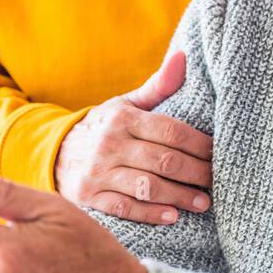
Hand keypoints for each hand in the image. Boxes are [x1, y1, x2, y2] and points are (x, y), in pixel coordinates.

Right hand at [55, 50, 212, 223]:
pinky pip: (124, 207)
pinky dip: (150, 213)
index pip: (170, 131)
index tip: (218, 153)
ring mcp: (98, 172)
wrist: (54, 151)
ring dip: (179, 196)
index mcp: (122, 118)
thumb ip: (158, 86)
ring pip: (147, 186)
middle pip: (163, 160)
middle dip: (196, 173)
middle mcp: (109, 144)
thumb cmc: (103, 127)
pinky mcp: (89, 196)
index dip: (199, 144)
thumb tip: (184, 56)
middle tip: (215, 181)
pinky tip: (172, 216)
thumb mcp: (125, 104)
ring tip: (202, 202)